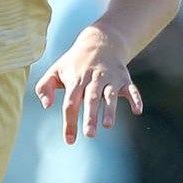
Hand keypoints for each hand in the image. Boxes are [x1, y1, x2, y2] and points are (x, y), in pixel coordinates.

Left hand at [35, 26, 143, 143]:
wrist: (100, 42)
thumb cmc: (74, 63)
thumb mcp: (55, 70)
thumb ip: (44, 87)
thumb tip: (46, 106)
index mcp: (75, 80)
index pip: (71, 103)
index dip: (69, 122)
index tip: (70, 141)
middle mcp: (93, 79)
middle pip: (90, 99)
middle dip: (90, 116)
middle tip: (89, 134)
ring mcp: (110, 79)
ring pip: (110, 94)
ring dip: (110, 109)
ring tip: (107, 125)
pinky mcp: (124, 79)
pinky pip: (131, 89)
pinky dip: (135, 98)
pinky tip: (137, 111)